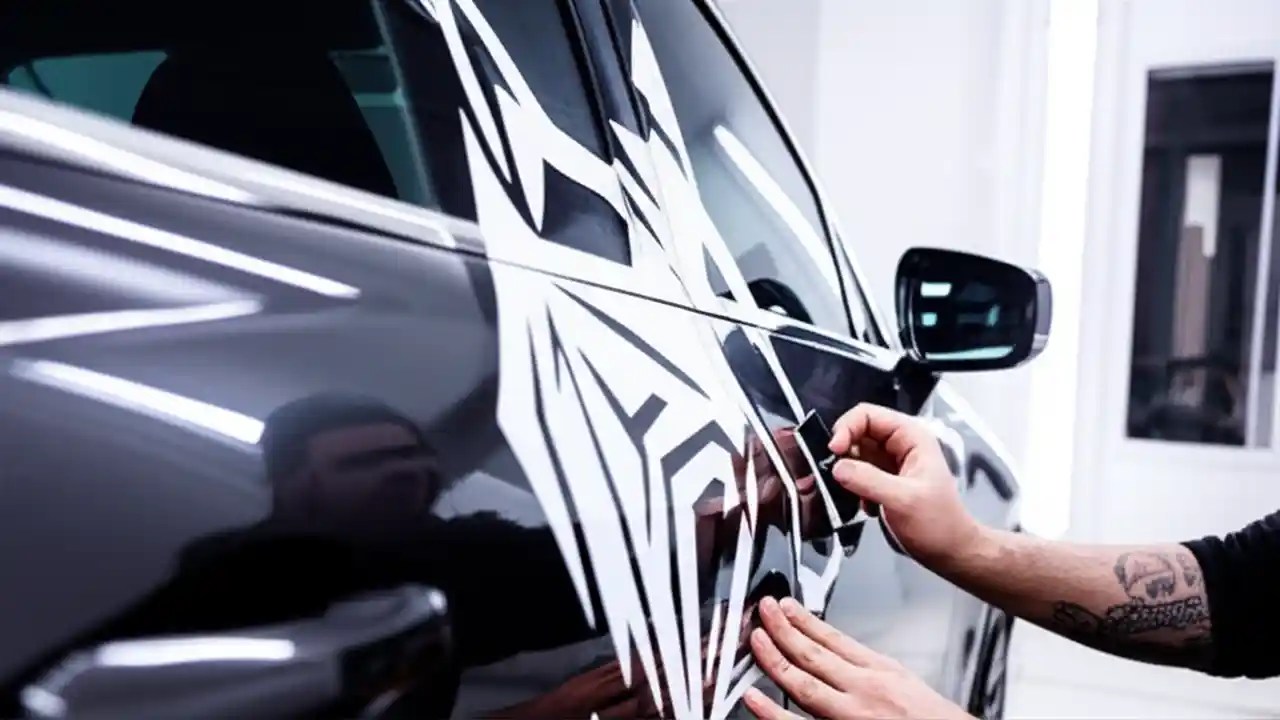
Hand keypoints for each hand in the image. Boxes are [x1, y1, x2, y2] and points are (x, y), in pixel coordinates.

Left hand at [744, 597, 970, 719]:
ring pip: (804, 683)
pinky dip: (773, 712)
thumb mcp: (910, 684)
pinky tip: (753, 698)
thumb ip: (875, 670)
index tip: (786, 608)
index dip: (806, 620)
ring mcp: (853, 715)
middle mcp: (866, 690)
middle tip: (763, 612)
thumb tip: (842, 655)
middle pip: (814, 653)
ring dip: (774, 659)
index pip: (836, 638)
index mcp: (883, 671)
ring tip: (755, 640)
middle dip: (783, 629)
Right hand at [827, 403, 980, 565]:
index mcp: (911, 437)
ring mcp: (889, 464)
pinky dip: (851, 487)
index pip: (868, 415)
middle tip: (833, 474)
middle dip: (842, 452)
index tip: (834, 451)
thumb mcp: (903, 500)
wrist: (949, 552)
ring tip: (848, 493)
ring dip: (845, 472)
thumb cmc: (937, 524)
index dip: (846, 428)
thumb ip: (869, 480)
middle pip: (857, 433)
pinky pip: (855, 475)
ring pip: (853, 455)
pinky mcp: (881, 482)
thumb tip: (837, 468)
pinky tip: (863, 506)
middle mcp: (898, 446)